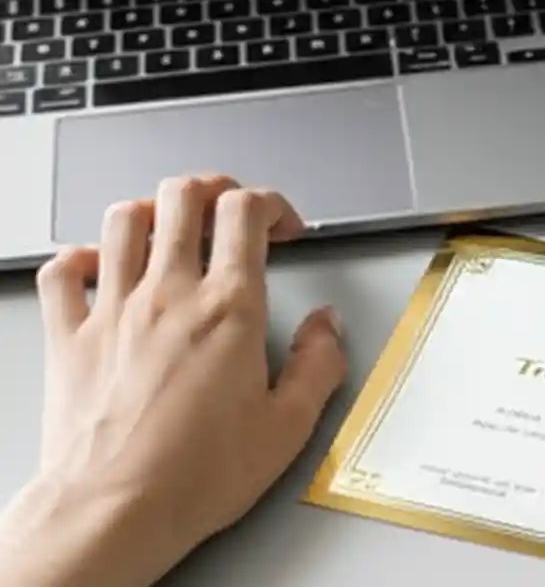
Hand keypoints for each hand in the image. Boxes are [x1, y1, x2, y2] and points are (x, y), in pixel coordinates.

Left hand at [0, 176, 346, 586]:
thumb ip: (319, 366)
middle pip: (183, 197)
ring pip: (124, 219)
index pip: (247, 213)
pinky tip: (99, 265)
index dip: (271, 204)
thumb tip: (327, 328)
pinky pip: (63, 270)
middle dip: (214, 188)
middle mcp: (169, 296)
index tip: (282, 227)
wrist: (114, 511)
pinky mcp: (70, 337)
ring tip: (170, 227)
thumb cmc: (195, 476)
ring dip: (152, 210)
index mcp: (229, 311)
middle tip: (229, 209)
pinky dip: (81, 256)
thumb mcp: (288, 427)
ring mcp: (113, 311)